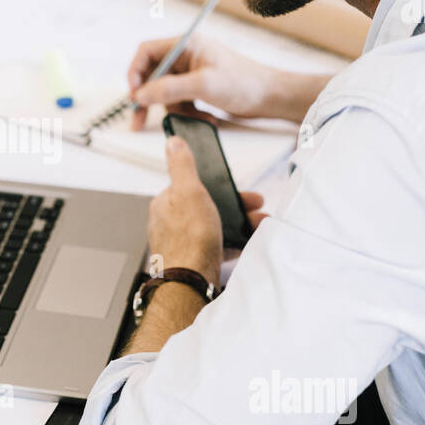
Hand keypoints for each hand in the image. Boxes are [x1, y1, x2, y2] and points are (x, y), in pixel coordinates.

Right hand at [127, 34, 330, 127]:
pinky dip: (188, 113)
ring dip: (176, 109)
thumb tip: (139, 95)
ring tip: (196, 117)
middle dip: (149, 99)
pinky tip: (206, 117)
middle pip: (153, 75)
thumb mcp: (203, 85)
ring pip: (166, 93)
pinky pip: (181, 102)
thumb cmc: (244, 83)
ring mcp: (193, 72)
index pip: (147, 52)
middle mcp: (187, 56)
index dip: (135, 73)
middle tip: (139, 120)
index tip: (134, 95)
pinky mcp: (199, 88)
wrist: (272, 97)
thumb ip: (168, 88)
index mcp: (187, 44)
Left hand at [147, 136, 268, 281]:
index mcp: (166, 204)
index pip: (192, 186)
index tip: (237, 187)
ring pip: (215, 226)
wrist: (192, 282)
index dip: (218, 185)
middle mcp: (171, 223)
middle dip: (235, 205)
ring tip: (259, 223)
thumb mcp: (188, 191)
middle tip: (256, 206)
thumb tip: (173, 142)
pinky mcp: (195, 260)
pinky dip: (235, 242)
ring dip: (239, 222)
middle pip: (207, 206)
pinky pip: (218, 246)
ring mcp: (183, 243)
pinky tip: (247, 241)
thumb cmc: (189, 239)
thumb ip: (182, 165)